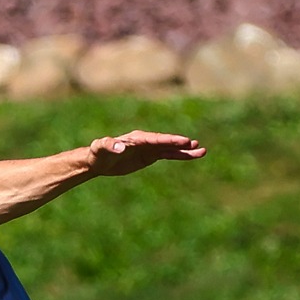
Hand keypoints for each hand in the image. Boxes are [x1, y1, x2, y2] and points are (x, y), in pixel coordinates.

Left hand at [87, 130, 205, 175]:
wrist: (98, 160)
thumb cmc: (98, 152)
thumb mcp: (101, 148)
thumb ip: (110, 145)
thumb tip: (120, 147)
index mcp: (137, 138)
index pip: (156, 139)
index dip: (169, 140)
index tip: (183, 141)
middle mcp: (146, 141)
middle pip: (166, 142)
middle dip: (180, 144)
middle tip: (195, 145)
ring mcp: (149, 148)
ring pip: (170, 149)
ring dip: (185, 150)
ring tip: (202, 151)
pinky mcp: (150, 156)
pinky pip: (167, 155)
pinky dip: (179, 155)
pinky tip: (190, 155)